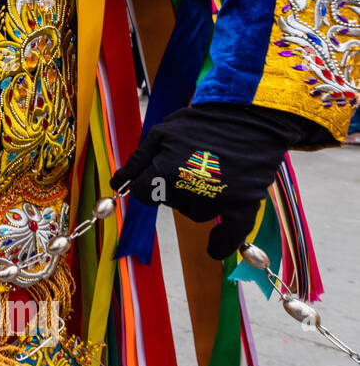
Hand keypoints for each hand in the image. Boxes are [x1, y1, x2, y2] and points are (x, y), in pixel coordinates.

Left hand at [111, 103, 311, 259]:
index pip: (141, 193)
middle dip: (171, 187)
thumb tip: (116, 183)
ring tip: (210, 171)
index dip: (144, 183)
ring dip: (195, 200)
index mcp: (166, 173)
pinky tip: (214, 249)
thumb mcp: (160, 134)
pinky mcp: (245, 205)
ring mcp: (219, 200)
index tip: (153, 175)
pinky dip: (222, 243)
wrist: (249, 116)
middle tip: (190, 162)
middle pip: (168, 202)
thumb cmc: (200, 123)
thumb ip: (137, 161)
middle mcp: (191, 191)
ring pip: (194, 213)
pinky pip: (231, 234)